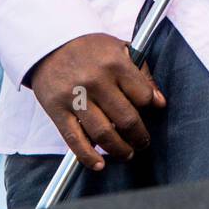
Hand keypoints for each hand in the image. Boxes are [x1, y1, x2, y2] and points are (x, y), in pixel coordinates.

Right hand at [27, 33, 165, 171]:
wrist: (49, 44)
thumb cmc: (89, 49)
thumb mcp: (119, 49)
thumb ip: (142, 73)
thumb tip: (159, 102)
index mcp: (115, 62)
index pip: (142, 96)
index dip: (149, 107)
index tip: (149, 113)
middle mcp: (96, 81)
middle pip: (126, 119)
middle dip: (139, 136)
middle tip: (142, 142)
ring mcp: (75, 97)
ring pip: (103, 134)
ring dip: (119, 150)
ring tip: (127, 153)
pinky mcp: (57, 110)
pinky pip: (75, 140)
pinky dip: (88, 157)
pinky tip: (100, 164)